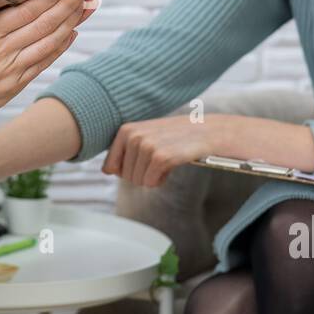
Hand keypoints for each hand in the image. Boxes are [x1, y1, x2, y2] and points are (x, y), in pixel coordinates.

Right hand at [0, 0, 96, 167]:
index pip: (28, 10)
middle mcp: (5, 51)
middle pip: (45, 23)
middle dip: (69, 3)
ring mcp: (13, 69)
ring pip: (50, 42)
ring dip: (72, 23)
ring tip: (89, 6)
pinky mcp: (16, 83)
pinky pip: (44, 63)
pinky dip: (60, 47)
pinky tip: (73, 33)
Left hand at [101, 113, 241, 187]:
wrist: (207, 131)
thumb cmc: (175, 137)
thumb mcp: (146, 136)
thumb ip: (125, 149)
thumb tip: (106, 170)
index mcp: (126, 130)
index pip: (110, 166)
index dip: (127, 171)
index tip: (143, 161)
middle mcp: (133, 136)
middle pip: (125, 176)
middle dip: (142, 174)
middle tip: (160, 159)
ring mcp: (147, 146)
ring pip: (137, 181)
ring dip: (153, 177)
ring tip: (167, 160)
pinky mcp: (161, 157)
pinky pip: (150, 182)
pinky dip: (161, 180)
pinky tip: (172, 166)